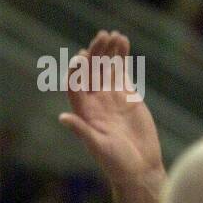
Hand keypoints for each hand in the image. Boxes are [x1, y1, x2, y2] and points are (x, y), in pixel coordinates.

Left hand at [59, 31, 163, 187]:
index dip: (76, 72)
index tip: (80, 57)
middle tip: (101, 36)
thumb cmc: (116, 163)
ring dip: (108, 51)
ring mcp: (111, 97)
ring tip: (112, 35)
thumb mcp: (98, 146)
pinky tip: (123, 41)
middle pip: (91, 72)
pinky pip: (121, 71)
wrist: (139, 167)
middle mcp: (95, 103)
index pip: (75, 87)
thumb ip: (82, 130)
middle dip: (95, 54)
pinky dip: (122, 56)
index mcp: (84, 114)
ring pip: (106, 68)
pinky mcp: (127, 94)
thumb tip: (63, 118)